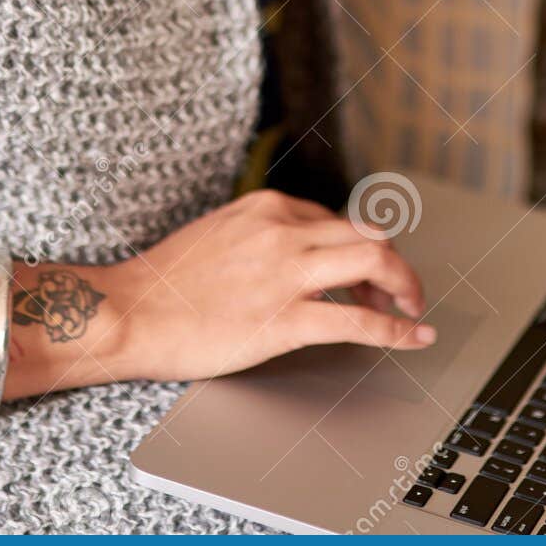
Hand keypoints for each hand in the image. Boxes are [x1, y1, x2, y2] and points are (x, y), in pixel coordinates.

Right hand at [2, 191, 433, 399]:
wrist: (131, 312)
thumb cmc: (165, 282)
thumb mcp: (219, 231)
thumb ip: (260, 234)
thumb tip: (293, 250)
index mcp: (267, 207)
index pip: (339, 220)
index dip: (362, 248)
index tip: (367, 274)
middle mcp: (283, 231)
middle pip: (369, 234)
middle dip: (395, 265)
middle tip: (400, 293)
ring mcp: (286, 274)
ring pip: (375, 263)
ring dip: (406, 286)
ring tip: (412, 310)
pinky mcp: (285, 319)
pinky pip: (359, 321)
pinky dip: (398, 329)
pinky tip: (414, 338)